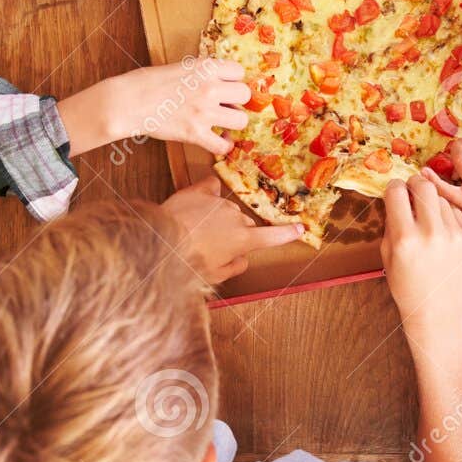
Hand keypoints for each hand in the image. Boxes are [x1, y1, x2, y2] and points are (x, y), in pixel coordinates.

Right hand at [65, 59, 252, 156]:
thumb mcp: (180, 67)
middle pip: (245, 95)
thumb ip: (202, 73)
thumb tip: (220, 84)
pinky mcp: (195, 133)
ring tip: (222, 123)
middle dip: (237, 101)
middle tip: (224, 105)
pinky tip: (217, 141)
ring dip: (233, 123)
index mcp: (205, 67)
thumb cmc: (147, 82)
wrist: (127, 102)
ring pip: (241, 120)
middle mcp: (209, 88)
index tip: (226, 86)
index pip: (239, 71)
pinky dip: (223, 146)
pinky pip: (223, 146)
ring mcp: (204, 112)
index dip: (233, 80)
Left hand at [162, 174, 302, 282]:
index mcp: (243, 240)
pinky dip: (210, 193)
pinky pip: (212, 186)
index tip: (300, 228)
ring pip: (228, 209)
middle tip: (215, 246)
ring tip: (198, 230)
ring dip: (220, 218)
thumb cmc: (188, 263)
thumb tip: (243, 259)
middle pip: (246, 224)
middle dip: (237, 233)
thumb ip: (235, 267)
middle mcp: (236, 218)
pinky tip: (201, 200)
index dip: (288, 234)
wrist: (160, 241)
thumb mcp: (214, 275)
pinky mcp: (200, 191)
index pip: (273, 237)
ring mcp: (219, 202)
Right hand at [381, 177, 461, 328]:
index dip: (394, 187)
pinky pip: (456, 213)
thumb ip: (391, 222)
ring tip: (428, 221)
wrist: (439, 309)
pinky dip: (447, 217)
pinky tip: (442, 234)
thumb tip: (396, 193)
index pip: (397, 192)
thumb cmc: (407, 284)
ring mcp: (454, 235)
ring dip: (432, 203)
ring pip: (441, 199)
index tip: (395, 190)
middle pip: (424, 186)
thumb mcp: (388, 255)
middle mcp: (431, 234)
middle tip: (413, 190)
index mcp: (405, 239)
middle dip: (416, 183)